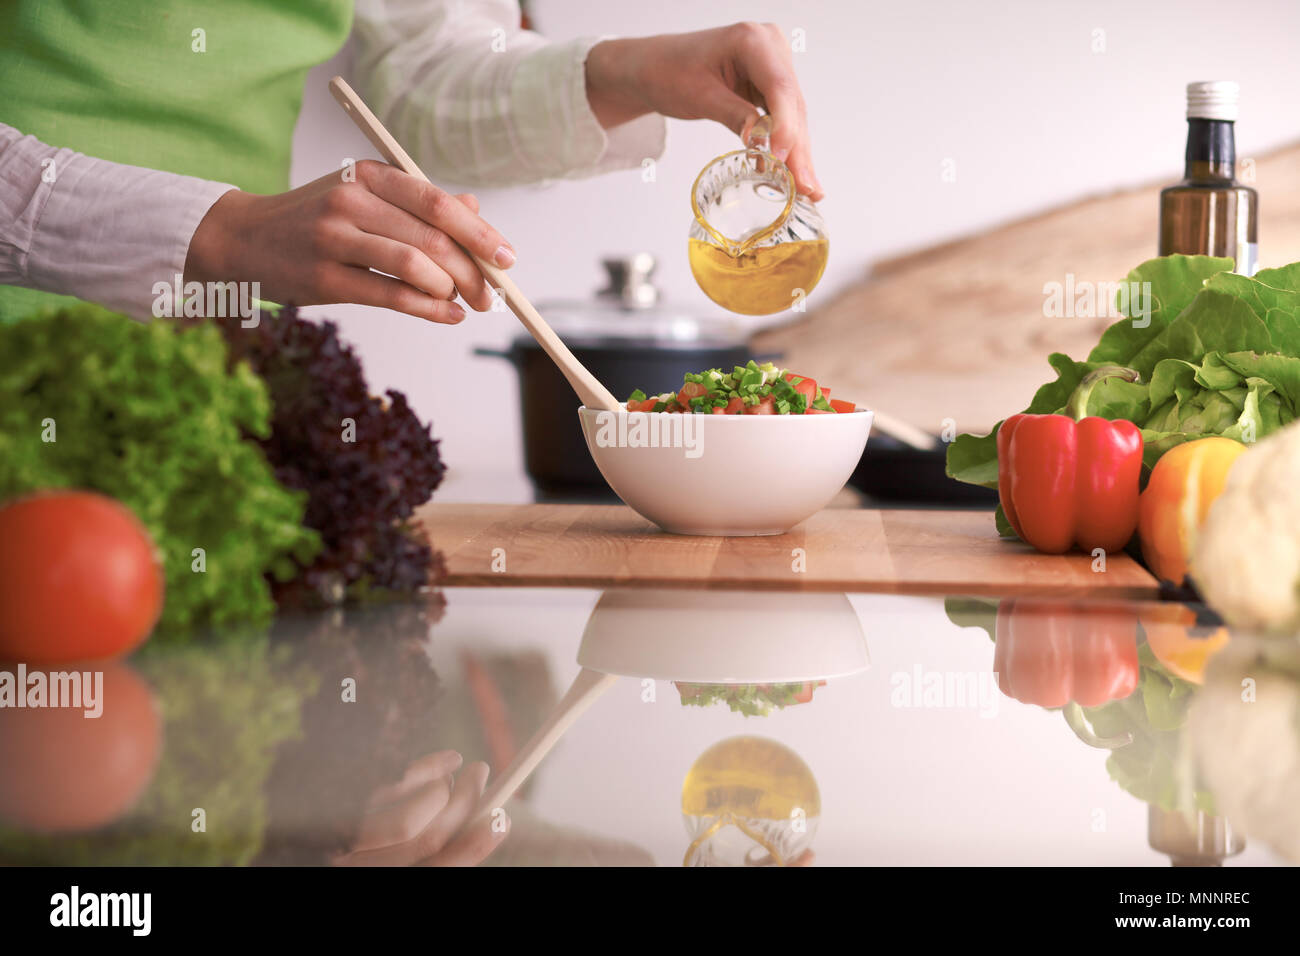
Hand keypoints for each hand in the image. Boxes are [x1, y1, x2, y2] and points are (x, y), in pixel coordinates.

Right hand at [184, 162, 516, 323]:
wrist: (243, 239)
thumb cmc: (316, 220)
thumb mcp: (364, 198)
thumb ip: (418, 203)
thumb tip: (476, 208)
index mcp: (368, 175)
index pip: (437, 202)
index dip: (480, 232)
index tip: (507, 258)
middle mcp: (352, 201)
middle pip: (433, 238)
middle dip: (473, 271)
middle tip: (492, 296)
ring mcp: (335, 239)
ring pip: (415, 267)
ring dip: (451, 291)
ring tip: (464, 304)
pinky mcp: (324, 279)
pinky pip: (391, 296)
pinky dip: (429, 310)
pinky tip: (449, 316)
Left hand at [333, 750, 509, 865]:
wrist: (279, 808)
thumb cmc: (349, 832)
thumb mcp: (389, 846)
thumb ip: (427, 839)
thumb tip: (477, 816)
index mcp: (382, 877)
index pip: (437, 869)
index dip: (475, 846)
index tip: (502, 817)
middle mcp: (358, 866)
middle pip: (426, 839)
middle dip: (464, 802)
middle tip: (483, 773)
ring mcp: (336, 839)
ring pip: (404, 815)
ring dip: (438, 783)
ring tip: (452, 769)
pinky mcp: (321, 809)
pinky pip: (379, 785)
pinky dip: (415, 768)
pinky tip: (432, 761)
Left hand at [585, 23, 821, 200]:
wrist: (656, 66)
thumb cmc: (669, 71)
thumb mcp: (698, 95)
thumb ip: (733, 115)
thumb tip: (761, 142)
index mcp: (752, 40)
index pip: (779, 87)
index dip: (785, 126)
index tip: (783, 159)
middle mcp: (771, 47)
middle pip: (792, 105)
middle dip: (798, 149)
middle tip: (809, 188)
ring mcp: (774, 64)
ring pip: (792, 116)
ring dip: (798, 154)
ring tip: (810, 190)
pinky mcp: (769, 84)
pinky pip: (783, 118)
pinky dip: (785, 147)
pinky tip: (795, 175)